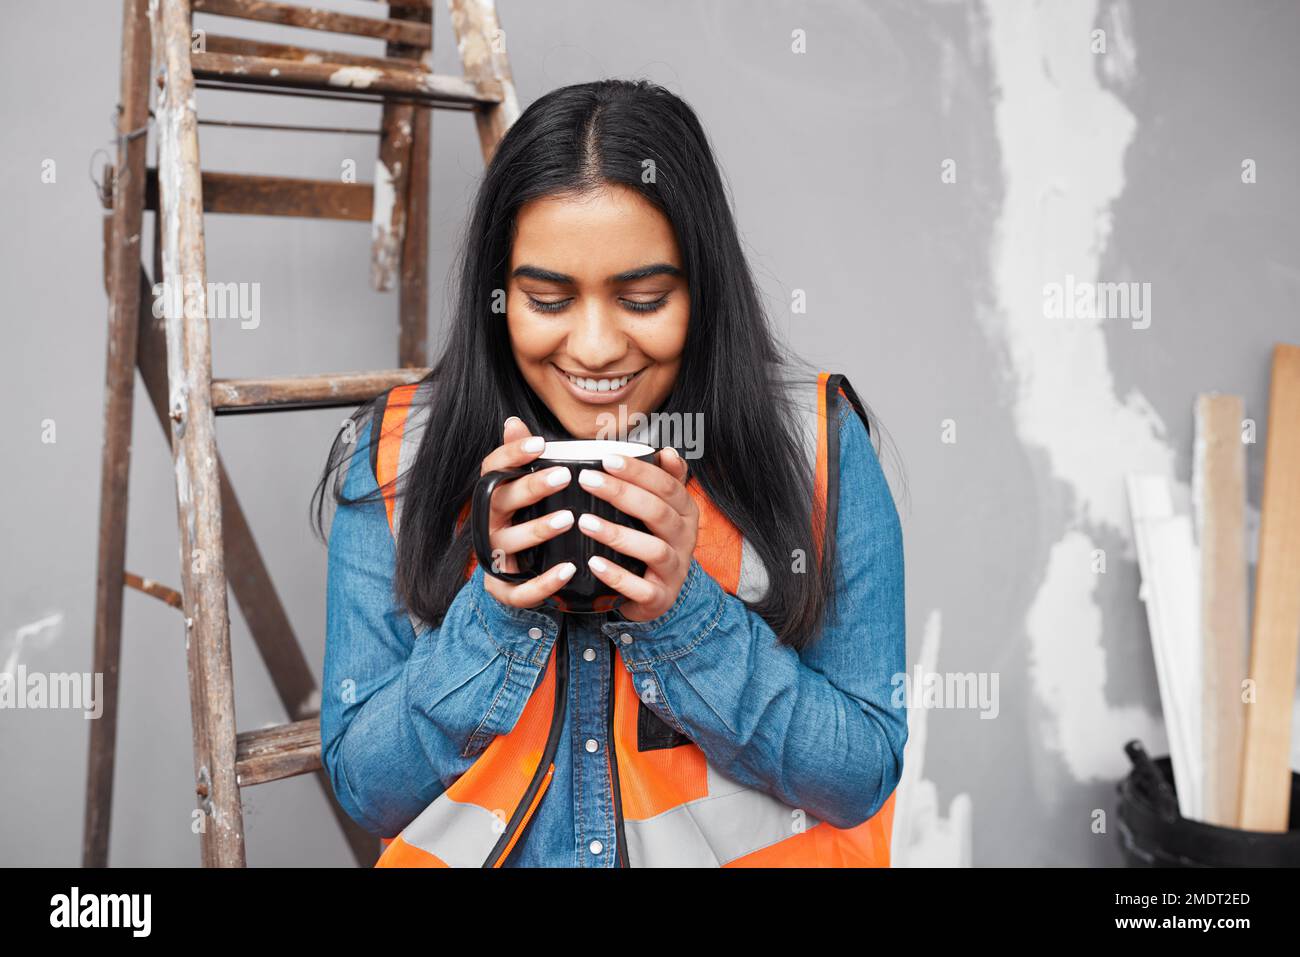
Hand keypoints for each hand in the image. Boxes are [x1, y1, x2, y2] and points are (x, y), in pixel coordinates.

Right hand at [480, 416, 576, 608]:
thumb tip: (513, 422)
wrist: (506, 577)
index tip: (540, 442)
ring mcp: (493, 558)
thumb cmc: (520, 524)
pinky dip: (544, 582)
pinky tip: (569, 569)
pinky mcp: (503, 589)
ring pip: (510, 543)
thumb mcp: (518, 492)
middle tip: (564, 475)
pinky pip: (521, 590)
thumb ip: (518, 460)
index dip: (512, 454)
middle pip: (501, 502)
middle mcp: (486, 525)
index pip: (492, 470)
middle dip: (532, 488)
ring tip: (569, 518)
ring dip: (539, 530)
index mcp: (491, 498)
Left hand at [575, 447, 698, 620]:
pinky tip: (593, 563)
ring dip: (617, 534)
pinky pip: (642, 588)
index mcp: (685, 512)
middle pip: (658, 513)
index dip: (638, 471)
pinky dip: (618, 576)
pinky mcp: (660, 597)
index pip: (667, 485)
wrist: (661, 593)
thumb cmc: (654, 541)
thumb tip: (666, 451)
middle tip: (587, 480)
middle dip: (622, 494)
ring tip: (584, 521)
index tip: (606, 458)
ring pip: (654, 550)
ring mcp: (675, 570)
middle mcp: (685, 539)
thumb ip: (665, 480)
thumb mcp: (664, 510)